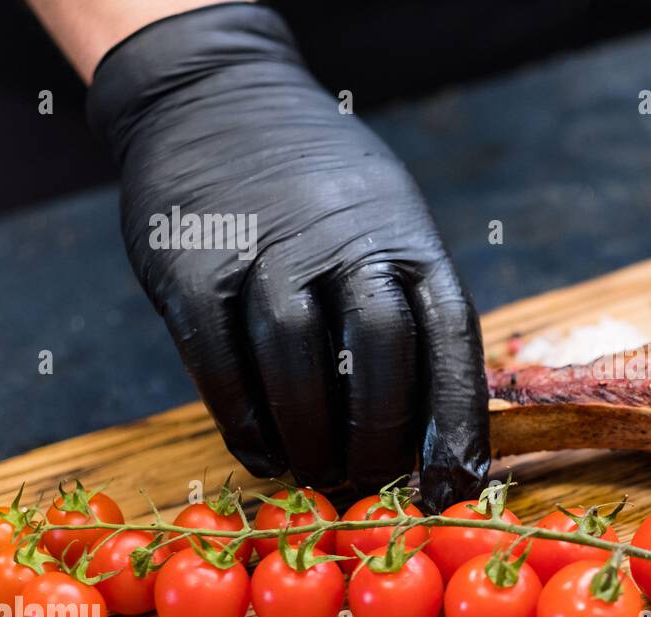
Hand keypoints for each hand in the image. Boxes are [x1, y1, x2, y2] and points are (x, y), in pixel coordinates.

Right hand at [86, 4, 488, 508]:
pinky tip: (265, 455)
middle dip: (381, 436)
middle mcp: (341, 243)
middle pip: (379, 355)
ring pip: (297, 365)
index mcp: (406, 238)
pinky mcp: (191, 269)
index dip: (458, 420)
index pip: (451, 337)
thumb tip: (440, 421)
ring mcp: (264, 253)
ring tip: (321, 474)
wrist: (216, 100)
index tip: (459, 482)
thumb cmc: (321, 185)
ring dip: (313, 438)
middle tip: (372, 481)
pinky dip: (246, 424)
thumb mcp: (390, 218)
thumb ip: (411, 303)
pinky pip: (221, 366)